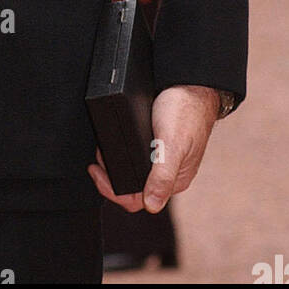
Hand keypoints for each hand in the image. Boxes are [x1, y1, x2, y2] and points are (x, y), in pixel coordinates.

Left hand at [88, 83, 219, 211]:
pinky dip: (122, 151)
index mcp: (175, 179)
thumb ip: (163, 176)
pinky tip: (114, 141)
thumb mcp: (172, 145)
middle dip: (111, 177)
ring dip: (115, 164)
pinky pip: (137, 154)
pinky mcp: (157, 141)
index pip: (140, 200)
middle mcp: (169, 171)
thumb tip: (151, 206)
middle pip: (134, 187)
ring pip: (135, 171)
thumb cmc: (186, 112)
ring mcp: (163, 157)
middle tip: (96, 161)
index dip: (114, 192)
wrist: (191, 83)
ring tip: (102, 148)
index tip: (97, 173)